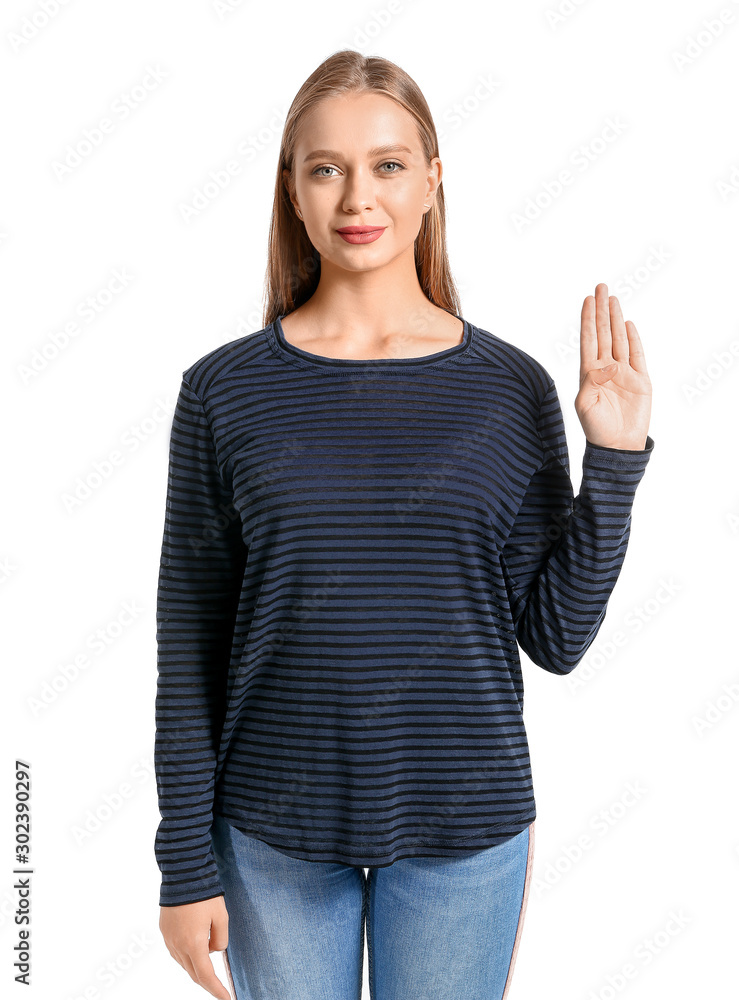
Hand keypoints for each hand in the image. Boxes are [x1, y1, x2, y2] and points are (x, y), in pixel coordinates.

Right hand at [159, 895, 231, 998]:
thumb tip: (215, 951)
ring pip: (184, 963)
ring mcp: (169, 940)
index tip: (226, 998)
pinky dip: (187, 955)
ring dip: (196, 967)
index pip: (206, 976)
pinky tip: (195, 949)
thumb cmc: (204, 894)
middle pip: (193, 973)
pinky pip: (176, 951)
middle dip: (207, 982)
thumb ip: (221, 938)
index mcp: (194, 944)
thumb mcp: (221, 916)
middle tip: (219, 987)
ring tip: (209, 964)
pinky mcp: (164, 931)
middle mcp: (178, 946)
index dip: (216, 990)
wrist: (182, 875)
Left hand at [575, 283, 651, 449]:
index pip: (588, 339)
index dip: (588, 319)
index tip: (587, 300)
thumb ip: (590, 383)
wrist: (617, 446)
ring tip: (613, 299)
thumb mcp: (585, 405)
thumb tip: (604, 365)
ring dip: (616, 319)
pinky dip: (633, 339)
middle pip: (604, 333)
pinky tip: (628, 323)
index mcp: (589, 373)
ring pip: (619, 339)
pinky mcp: (640, 380)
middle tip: (600, 288)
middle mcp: (605, 368)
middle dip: (601, 311)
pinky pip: (637, 354)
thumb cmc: (596, 428)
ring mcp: (623, 373)